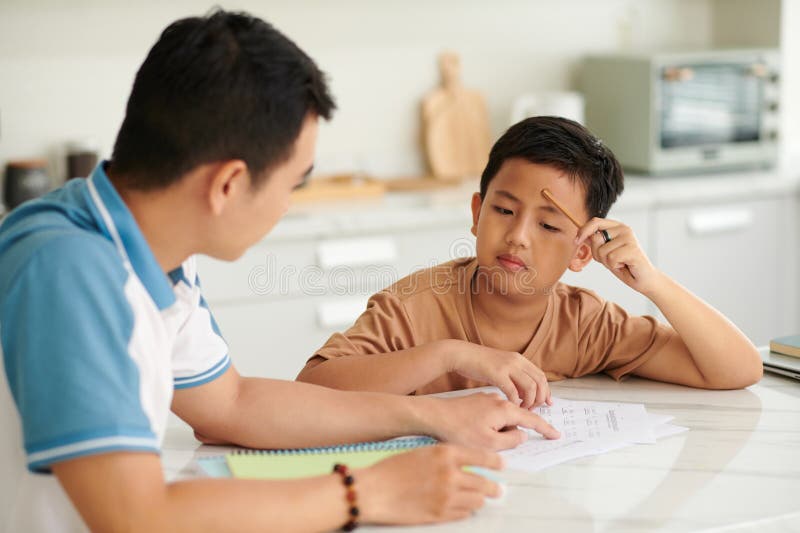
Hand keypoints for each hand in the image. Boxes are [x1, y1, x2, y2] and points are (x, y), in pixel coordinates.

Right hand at [358, 444, 502, 523]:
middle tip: (497, 489)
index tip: (501, 465)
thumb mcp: (423, 452)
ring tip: (478, 499)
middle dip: (493, 487)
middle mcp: (451, 474)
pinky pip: (464, 514)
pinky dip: (465, 511)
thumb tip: (467, 464)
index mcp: (446, 453)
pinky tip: (461, 508)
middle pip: (484, 483)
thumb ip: (446, 457)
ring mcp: (447, 497)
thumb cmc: (393, 468)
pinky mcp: (440, 515)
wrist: (373, 490)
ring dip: (479, 500)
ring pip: (477, 501)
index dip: (495, 462)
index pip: (483, 456)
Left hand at [421, 392, 559, 449]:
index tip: (556, 435)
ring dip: (503, 429)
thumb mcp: (489, 443)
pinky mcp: (477, 401)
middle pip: (519, 417)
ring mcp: (487, 399)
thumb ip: (511, 441)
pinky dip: (494, 424)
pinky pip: (493, 414)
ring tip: (488, 439)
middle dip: (520, 430)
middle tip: (511, 440)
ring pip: (505, 416)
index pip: (532, 419)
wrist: (433, 415)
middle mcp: (499, 400)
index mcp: (505, 409)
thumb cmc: (459, 431)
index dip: (545, 429)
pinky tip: (481, 432)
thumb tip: (522, 436)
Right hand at [443, 340, 550, 407]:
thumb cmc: (478, 364)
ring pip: (530, 387)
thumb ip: (514, 377)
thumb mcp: (501, 367)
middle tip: (533, 409)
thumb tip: (525, 393)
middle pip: (539, 382)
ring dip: (530, 402)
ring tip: (522, 409)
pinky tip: (511, 406)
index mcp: (519, 359)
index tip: (547, 403)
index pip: (541, 376)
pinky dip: (515, 402)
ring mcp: (507, 366)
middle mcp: (516, 361)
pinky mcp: (497, 373)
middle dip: (540, 399)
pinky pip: (513, 391)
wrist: (462, 355)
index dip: (546, 391)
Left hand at [574, 217, 662, 294]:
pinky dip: (614, 266)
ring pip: (602, 251)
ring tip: (619, 263)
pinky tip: (624, 265)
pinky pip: (611, 259)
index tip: (576, 241)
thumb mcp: (605, 252)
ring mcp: (629, 238)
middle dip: (597, 254)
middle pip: (596, 238)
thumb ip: (596, 242)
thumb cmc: (623, 265)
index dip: (583, 231)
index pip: (595, 221)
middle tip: (610, 260)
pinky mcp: (633, 249)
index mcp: (617, 227)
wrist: (643, 279)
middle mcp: (624, 229)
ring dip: (607, 262)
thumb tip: (581, 235)